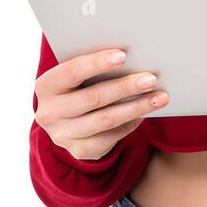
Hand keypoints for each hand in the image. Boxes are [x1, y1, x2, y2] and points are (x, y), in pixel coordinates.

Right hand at [35, 48, 167, 160]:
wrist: (66, 120)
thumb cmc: (78, 86)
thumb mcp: (76, 75)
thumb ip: (93, 66)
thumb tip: (131, 56)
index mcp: (46, 86)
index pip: (71, 71)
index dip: (97, 63)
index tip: (123, 55)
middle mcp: (49, 113)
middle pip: (93, 98)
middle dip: (125, 87)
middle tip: (151, 79)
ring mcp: (63, 135)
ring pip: (106, 120)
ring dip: (136, 107)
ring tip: (160, 97)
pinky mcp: (80, 151)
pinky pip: (111, 137)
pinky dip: (130, 123)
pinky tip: (144, 113)